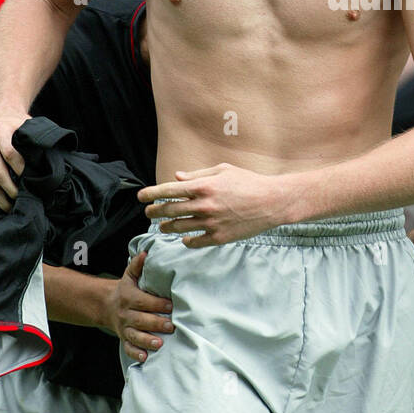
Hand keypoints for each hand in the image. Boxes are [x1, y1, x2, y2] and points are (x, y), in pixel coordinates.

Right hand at [0, 108, 30, 210]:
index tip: (31, 179)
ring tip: (12, 207)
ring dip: (0, 196)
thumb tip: (52, 160)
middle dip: (10, 187)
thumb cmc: (17, 124)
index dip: (21, 168)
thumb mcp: (27, 124)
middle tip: (23, 198)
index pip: (9, 153)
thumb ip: (36, 139)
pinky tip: (4, 201)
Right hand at [102, 249, 173, 362]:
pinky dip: (136, 354)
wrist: (105, 305)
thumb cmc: (125, 290)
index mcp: (129, 297)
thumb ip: (137, 266)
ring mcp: (124, 328)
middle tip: (171, 326)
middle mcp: (126, 314)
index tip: (171, 306)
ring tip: (160, 343)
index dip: (157, 304)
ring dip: (147, 340)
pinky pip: (128, 348)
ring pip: (134, 336)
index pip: (144, 301)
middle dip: (155, 323)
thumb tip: (145, 253)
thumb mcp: (129, 276)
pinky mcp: (123, 338)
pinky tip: (146, 358)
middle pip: (140, 320)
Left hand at [140, 163, 287, 245]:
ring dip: (167, 227)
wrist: (272, 202)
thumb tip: (176, 178)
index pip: (168, 191)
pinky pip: (195, 241)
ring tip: (163, 226)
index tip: (141, 197)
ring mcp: (211, 223)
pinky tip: (184, 238)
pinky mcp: (219, 237)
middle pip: (169, 211)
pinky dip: (186, 240)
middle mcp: (204, 205)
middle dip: (154, 212)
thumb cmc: (249, 182)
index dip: (151, 194)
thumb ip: (197, 175)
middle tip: (149, 213)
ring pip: (179, 228)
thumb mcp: (223, 170)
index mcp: (203, 186)